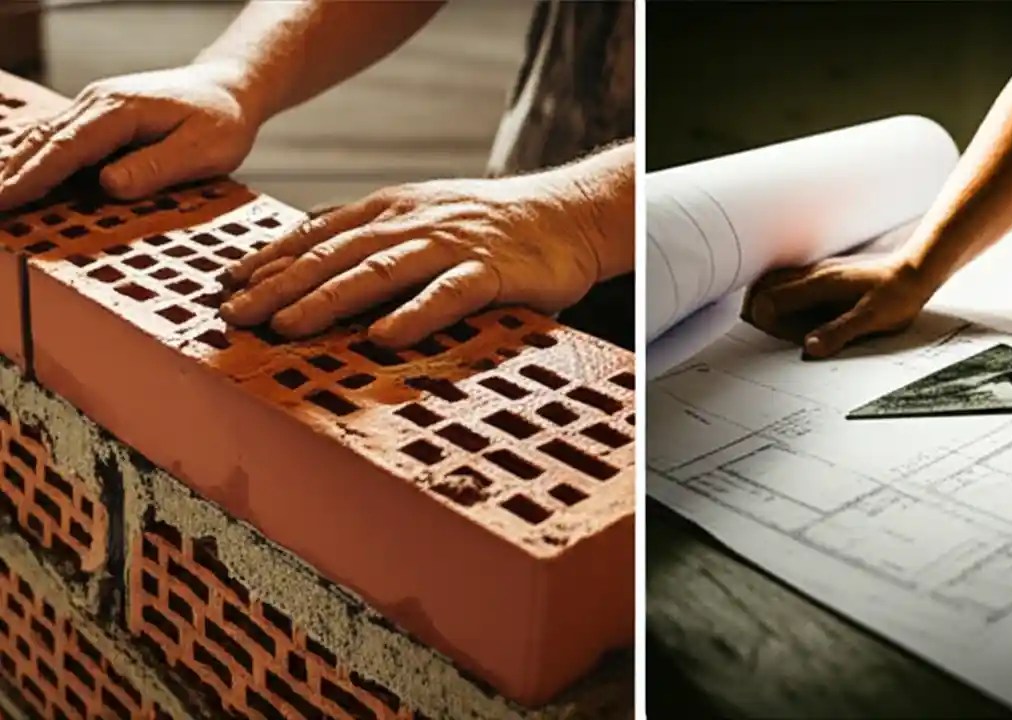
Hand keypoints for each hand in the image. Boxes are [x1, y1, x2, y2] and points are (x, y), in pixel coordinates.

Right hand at [0, 62, 259, 211]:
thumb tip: (108, 185)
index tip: (4, 200)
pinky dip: (35, 159)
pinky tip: (19, 180)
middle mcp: (98, 103)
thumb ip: (158, 166)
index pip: (67, 148)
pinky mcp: (99, 117)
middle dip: (12, 176)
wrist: (228, 88)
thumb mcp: (205, 149)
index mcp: (121, 111)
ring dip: (18, 168)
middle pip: (45, 142)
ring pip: (46, 138)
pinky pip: (59, 139)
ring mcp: (95, 107)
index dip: (34, 177)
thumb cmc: (222, 121)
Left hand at [218, 173, 610, 347]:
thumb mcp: (426, 215)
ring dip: (330, 298)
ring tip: (288, 326)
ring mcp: (452, 245)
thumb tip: (315, 247)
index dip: (271, 261)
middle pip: (335, 254)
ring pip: (379, 271)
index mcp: (393, 208)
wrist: (569, 214)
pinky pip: (448, 294)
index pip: (318, 234)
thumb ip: (376, 234)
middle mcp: (414, 222)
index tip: (228, 287)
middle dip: (279, 286)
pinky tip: (383, 336)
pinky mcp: (491, 272)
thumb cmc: (494, 225)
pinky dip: (414, 314)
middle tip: (234, 316)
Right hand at [741, 255, 933, 357]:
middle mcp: (813, 274)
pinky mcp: (825, 276)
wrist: (916, 271)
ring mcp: (818, 273)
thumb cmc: (897, 293)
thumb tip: (810, 347)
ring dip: (772, 304)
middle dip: (760, 311)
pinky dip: (785, 300)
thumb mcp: (871, 319)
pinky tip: (801, 315)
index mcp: (818, 284)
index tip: (784, 337)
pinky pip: (791, 284)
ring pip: (775, 283)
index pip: (769, 299)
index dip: (768, 322)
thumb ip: (839, 332)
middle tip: (775, 331)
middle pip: (763, 288)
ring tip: (784, 326)